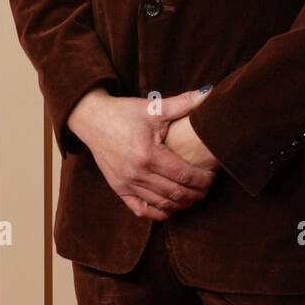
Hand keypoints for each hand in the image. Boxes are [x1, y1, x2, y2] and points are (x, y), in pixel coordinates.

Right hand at [68, 86, 217, 220]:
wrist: (92, 119)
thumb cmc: (124, 113)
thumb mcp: (153, 107)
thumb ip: (183, 103)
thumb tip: (210, 92)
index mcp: (148, 154)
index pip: (183, 175)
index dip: (202, 179)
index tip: (212, 176)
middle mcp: (136, 173)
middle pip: (175, 193)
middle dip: (196, 193)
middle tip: (207, 187)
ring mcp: (126, 184)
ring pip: (161, 204)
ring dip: (182, 204)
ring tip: (194, 195)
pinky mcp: (118, 189)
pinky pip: (142, 210)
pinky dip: (159, 212)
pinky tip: (171, 206)